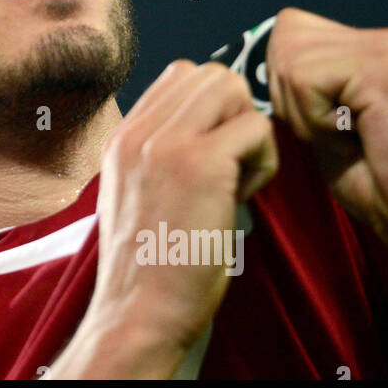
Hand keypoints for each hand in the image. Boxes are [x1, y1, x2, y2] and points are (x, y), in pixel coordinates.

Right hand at [66, 59, 278, 375]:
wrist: (139, 312)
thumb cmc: (151, 266)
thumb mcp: (138, 195)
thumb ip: (161, 155)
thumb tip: (214, 131)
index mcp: (122, 138)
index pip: (179, 76)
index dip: (213, 108)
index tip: (218, 154)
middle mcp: (138, 131)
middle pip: (210, 75)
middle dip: (236, 114)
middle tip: (234, 166)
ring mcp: (165, 143)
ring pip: (232, 89)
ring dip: (250, 130)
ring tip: (240, 179)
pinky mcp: (200, 164)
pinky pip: (257, 128)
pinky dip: (265, 161)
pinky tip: (246, 197)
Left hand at [265, 7, 387, 276]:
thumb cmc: (378, 184)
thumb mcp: (323, 123)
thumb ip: (299, 85)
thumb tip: (250, 63)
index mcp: (372, 46)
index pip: (290, 30)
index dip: (283, 80)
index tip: (320, 123)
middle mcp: (385, 38)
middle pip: (285, 36)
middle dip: (289, 95)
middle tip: (335, 133)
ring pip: (290, 60)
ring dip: (303, 111)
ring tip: (346, 136)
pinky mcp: (383, 68)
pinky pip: (305, 80)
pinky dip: (314, 120)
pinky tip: (352, 138)